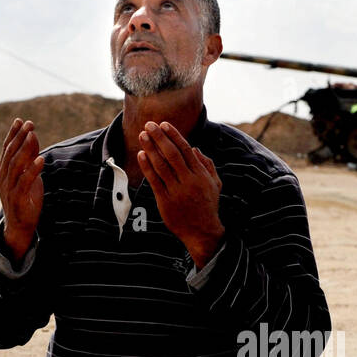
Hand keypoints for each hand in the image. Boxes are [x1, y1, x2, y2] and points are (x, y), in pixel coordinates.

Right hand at [0, 118, 43, 260]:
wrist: (19, 225)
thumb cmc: (24, 199)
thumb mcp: (28, 175)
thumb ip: (30, 158)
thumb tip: (33, 137)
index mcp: (3, 170)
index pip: (7, 148)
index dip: (13, 134)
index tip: (21, 120)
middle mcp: (3, 177)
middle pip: (10, 153)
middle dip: (20, 137)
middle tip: (29, 124)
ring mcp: (8, 187)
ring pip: (16, 165)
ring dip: (25, 149)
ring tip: (33, 136)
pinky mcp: (17, 198)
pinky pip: (24, 182)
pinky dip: (33, 170)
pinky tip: (41, 160)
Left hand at [138, 121, 223, 267]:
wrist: (202, 232)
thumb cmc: (208, 206)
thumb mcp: (215, 185)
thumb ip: (207, 165)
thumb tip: (195, 148)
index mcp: (201, 175)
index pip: (185, 150)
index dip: (174, 135)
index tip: (164, 124)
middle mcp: (189, 181)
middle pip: (172, 154)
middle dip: (159, 137)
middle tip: (149, 124)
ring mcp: (177, 192)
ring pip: (161, 165)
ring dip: (150, 148)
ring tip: (142, 135)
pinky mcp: (165, 201)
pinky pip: (154, 181)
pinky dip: (147, 166)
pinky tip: (141, 155)